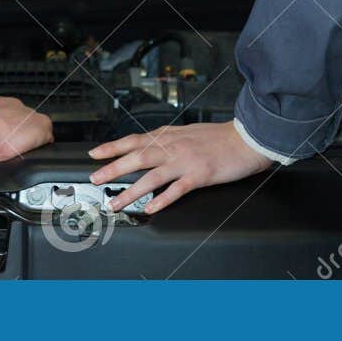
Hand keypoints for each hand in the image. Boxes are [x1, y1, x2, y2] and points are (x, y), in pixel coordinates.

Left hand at [88, 121, 273, 212]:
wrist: (246, 139)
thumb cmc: (219, 137)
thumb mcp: (188, 132)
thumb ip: (168, 140)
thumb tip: (149, 146)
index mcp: (169, 136)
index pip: (134, 140)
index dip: (112, 146)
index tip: (94, 153)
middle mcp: (172, 147)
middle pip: (136, 158)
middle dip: (112, 169)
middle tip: (95, 179)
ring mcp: (185, 161)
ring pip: (151, 177)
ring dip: (131, 191)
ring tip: (117, 202)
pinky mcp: (199, 175)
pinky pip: (176, 190)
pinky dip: (161, 199)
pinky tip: (151, 208)